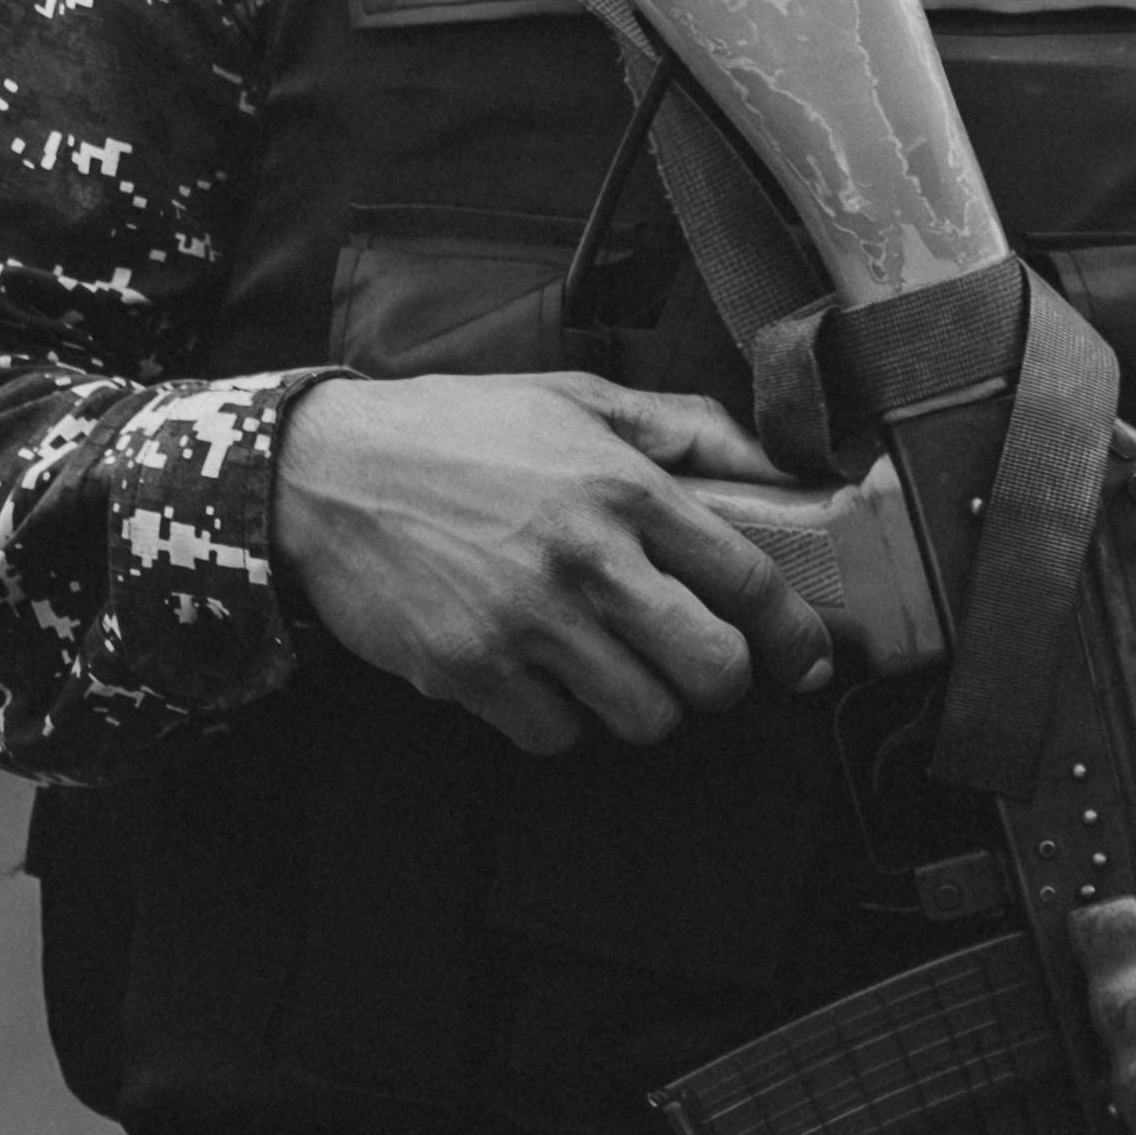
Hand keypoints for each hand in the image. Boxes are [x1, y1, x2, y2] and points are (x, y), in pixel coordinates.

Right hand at [275, 369, 835, 756]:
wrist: (328, 471)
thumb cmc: (461, 430)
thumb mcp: (579, 398)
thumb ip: (687, 429)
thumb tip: (782, 465)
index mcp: (621, 485)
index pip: (747, 579)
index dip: (794, 633)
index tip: (807, 659)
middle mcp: (583, 558)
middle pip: (708, 671)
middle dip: (718, 680)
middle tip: (695, 661)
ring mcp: (525, 623)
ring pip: (642, 717)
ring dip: (640, 702)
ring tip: (610, 660)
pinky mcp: (470, 672)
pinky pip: (557, 736)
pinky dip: (561, 718)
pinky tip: (541, 671)